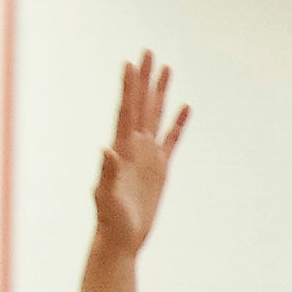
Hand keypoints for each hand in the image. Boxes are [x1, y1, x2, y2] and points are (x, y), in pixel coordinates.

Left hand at [94, 51, 188, 253]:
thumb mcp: (106, 197)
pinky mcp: (160, 168)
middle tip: (148, 52)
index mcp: (121, 149)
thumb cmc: (110, 221)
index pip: (126, 110)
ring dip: (161, 93)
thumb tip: (106, 149)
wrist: (120, 239)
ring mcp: (147, 155)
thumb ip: (106, 173)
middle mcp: (133, 146)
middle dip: (145, 79)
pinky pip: (172, 140)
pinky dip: (178, 123)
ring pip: (156, 116)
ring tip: (167, 69)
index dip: (128, 87)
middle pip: (141, 104)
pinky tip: (185, 107)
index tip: (131, 62)